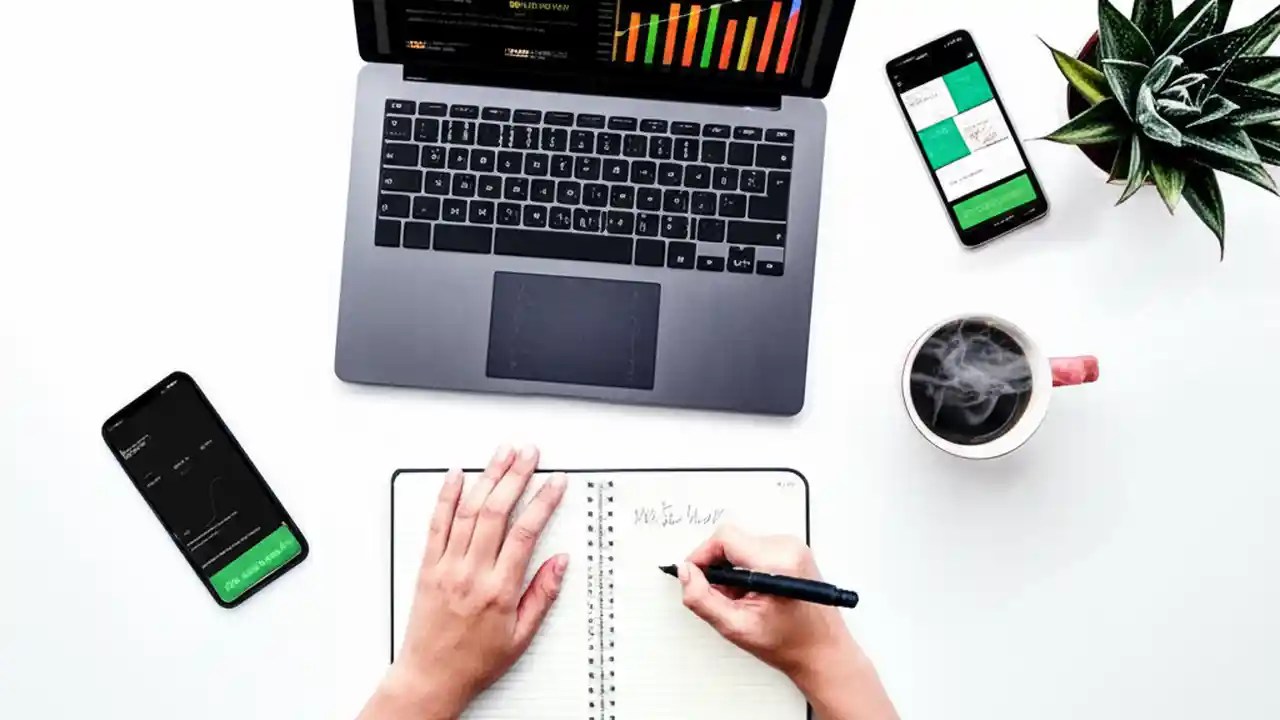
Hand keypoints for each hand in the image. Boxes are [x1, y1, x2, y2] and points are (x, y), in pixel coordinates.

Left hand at [361, 446, 568, 719]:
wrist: (430, 677)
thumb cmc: (473, 661)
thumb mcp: (521, 636)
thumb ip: (542, 595)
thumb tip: (559, 563)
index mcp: (498, 590)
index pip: (525, 532)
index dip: (543, 501)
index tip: (555, 483)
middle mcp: (471, 572)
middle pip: (496, 511)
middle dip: (516, 475)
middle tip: (529, 454)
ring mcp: (446, 566)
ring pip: (468, 510)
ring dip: (487, 477)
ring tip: (501, 454)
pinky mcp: (427, 566)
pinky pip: (436, 523)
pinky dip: (446, 496)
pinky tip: (456, 476)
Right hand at [678, 526, 897, 719]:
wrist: (823, 651)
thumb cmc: (790, 643)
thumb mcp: (736, 627)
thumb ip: (703, 599)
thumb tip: (686, 574)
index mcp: (777, 561)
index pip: (725, 538)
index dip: (701, 555)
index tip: (692, 574)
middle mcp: (787, 547)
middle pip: (732, 540)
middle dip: (717, 567)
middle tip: (719, 596)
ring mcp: (793, 547)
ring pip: (741, 545)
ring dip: (731, 570)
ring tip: (739, 599)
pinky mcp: (793, 552)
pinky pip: (755, 550)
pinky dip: (744, 570)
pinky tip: (751, 594)